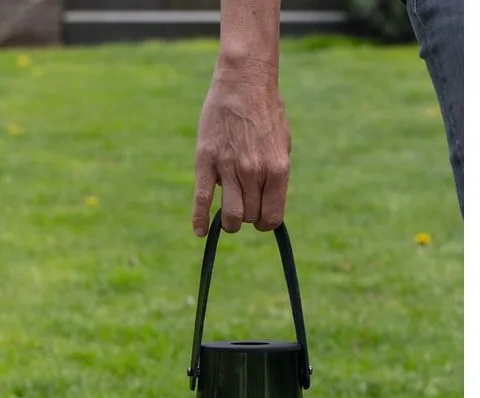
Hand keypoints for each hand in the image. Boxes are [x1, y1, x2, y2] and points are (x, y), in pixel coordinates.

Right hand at [192, 69, 290, 234]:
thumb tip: (267, 202)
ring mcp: (229, 167)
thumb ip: (275, 175)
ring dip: (229, 221)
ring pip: (229, 216)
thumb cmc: (265, 112)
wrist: (244, 81)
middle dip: (247, 217)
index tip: (259, 215)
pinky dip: (200, 220)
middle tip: (244, 203)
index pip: (271, 218)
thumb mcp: (282, 144)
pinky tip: (200, 231)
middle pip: (249, 218)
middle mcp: (254, 171)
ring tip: (227, 212)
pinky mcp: (206, 161)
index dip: (265, 222)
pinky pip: (202, 200)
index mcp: (277, 169)